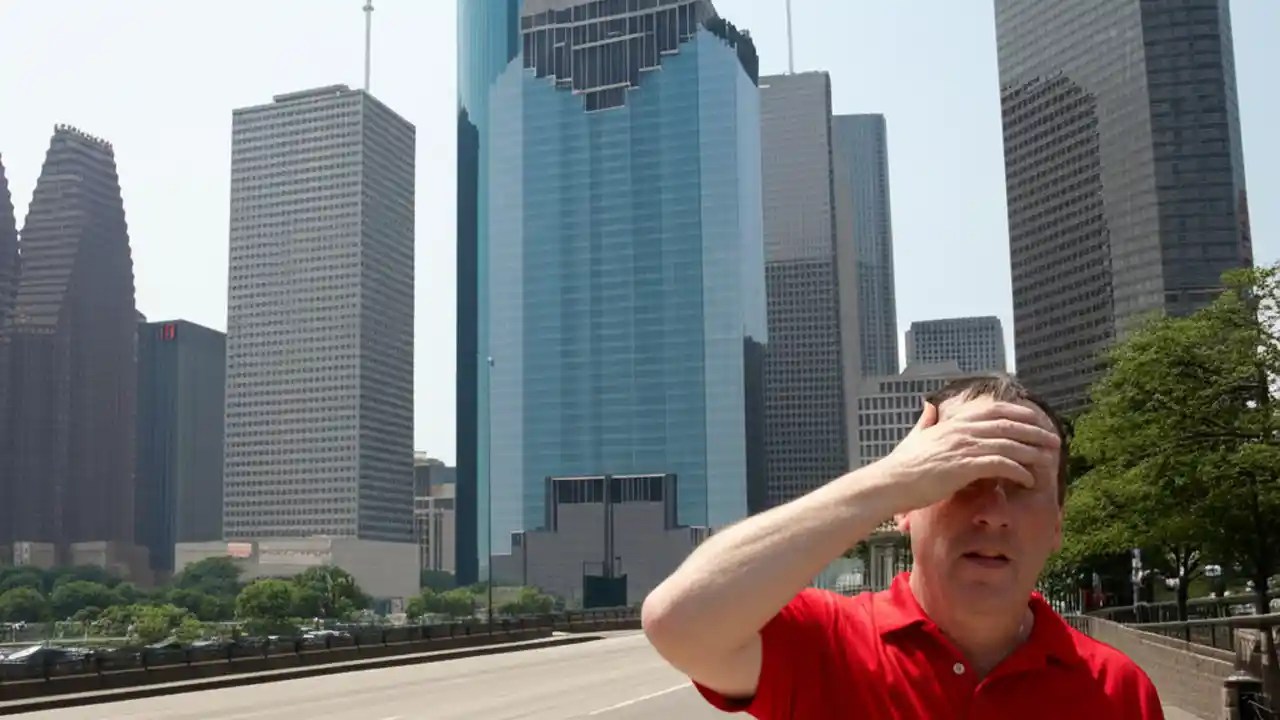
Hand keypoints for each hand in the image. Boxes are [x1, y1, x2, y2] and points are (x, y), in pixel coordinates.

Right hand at [872, 399, 1060, 514]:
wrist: (891, 482)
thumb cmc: (902, 465)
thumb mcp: (916, 435)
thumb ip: (927, 420)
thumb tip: (928, 405)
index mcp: (954, 422)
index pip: (995, 410)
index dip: (1020, 413)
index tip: (1037, 419)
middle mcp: (962, 430)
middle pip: (1008, 424)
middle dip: (1035, 431)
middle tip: (1054, 439)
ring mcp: (963, 447)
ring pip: (1008, 444)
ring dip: (1032, 451)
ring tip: (1049, 460)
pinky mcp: (964, 466)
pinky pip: (1000, 465)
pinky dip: (1018, 471)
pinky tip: (1028, 479)